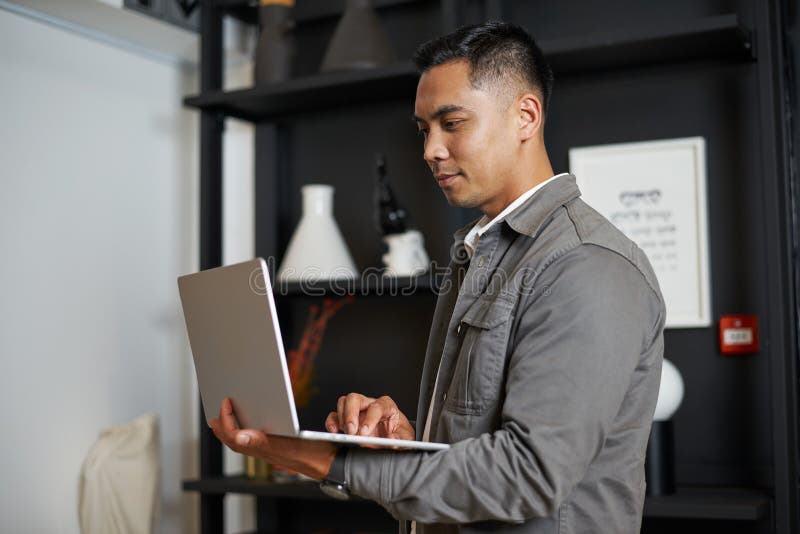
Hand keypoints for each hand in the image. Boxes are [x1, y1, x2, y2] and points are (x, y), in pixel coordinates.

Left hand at [209, 398, 335, 479]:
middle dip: (222, 429)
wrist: (329, 462)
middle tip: (214, 416)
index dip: (226, 421)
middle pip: (235, 442)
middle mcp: (264, 452)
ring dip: (230, 433)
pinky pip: (252, 444)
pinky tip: (248, 428)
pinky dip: (243, 435)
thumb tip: (239, 436)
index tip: (226, 402)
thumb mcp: (290, 443)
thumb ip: (263, 441)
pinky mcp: (276, 451)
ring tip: (224, 421)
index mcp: (264, 449)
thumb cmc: (314, 452)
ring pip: (242, 444)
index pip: (235, 437)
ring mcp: (269, 452)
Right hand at [325, 393, 414, 442]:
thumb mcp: (406, 438)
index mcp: (386, 406)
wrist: (395, 437)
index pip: (376, 407)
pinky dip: (332, 422)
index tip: (365, 432)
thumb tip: (392, 442)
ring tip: (346, 433)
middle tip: (352, 431)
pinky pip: (335, 415)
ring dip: (342, 417)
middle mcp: (369, 404)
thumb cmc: (400, 434)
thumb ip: (400, 440)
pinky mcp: (347, 419)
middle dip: (351, 414)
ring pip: (344, 403)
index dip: (369, 419)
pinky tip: (334, 431)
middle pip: (355, 399)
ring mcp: (357, 410)